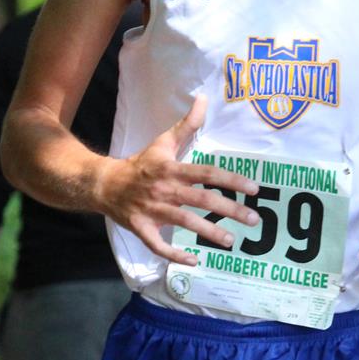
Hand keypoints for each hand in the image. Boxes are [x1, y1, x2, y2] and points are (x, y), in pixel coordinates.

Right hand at [98, 94, 259, 265]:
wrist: (104, 184)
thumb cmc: (140, 165)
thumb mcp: (162, 143)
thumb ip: (187, 124)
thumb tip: (204, 98)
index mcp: (172, 169)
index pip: (206, 173)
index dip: (231, 180)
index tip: (254, 189)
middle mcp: (165, 190)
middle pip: (201, 200)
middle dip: (229, 210)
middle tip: (253, 219)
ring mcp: (153, 210)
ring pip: (184, 223)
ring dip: (209, 233)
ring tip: (231, 241)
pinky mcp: (141, 228)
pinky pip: (158, 245)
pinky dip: (174, 255)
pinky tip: (193, 261)